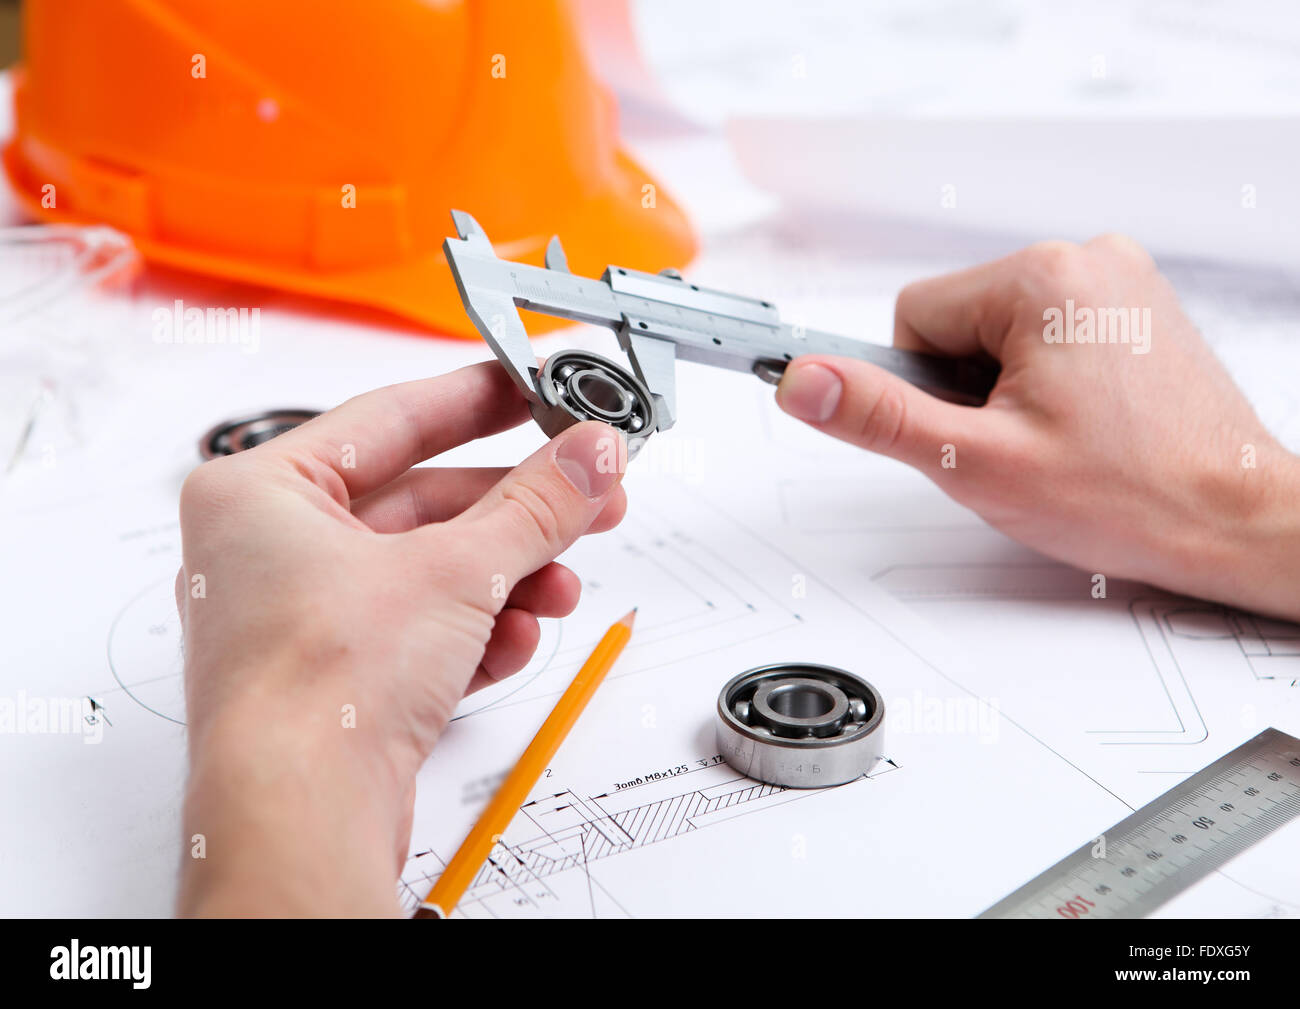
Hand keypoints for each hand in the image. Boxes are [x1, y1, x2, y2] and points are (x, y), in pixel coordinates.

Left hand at [176, 362, 626, 915]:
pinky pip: (425, 628)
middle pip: (424, 502)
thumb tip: (590, 454)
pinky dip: (478, 629)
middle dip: (516, 511)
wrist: (300, 821)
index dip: (478, 400)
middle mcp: (274, 550)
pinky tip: (516, 639)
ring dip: (509, 577)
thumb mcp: (456, 571)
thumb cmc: (316, 692)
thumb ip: (537, 504)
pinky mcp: (341, 676)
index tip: (537, 388)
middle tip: (588, 491)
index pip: (391, 418)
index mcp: (263, 493)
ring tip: (561, 583)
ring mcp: (306, 618)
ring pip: (432, 571)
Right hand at [776, 234, 1299, 619]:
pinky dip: (1044, 381)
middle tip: (1020, 443)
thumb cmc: (1133, 495)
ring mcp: (1118, 281)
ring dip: (1005, 389)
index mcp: (1043, 279)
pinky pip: (1046, 335)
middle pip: (958, 323)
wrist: (1234, 520)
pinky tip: (1081, 425)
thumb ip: (879, 416)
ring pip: (999, 333)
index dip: (923, 390)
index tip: (969, 429)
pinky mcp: (1133, 308)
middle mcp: (1086, 260)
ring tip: (1058, 438)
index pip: (913, 316)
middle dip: (968, 390)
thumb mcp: (979, 463)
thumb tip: (803, 380)